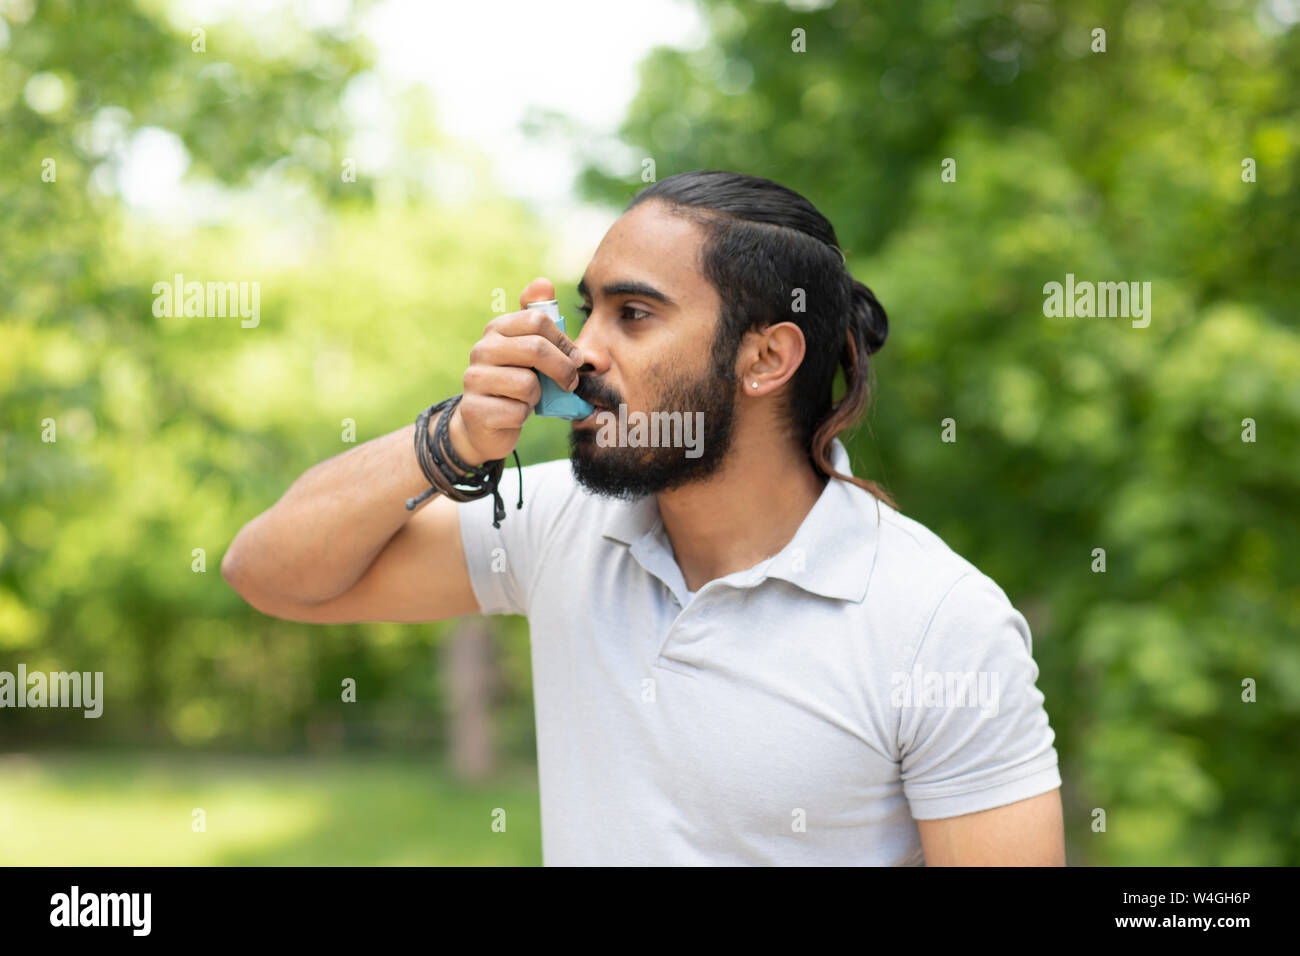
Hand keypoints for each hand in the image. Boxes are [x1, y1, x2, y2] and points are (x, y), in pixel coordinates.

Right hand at [446, 277, 584, 464]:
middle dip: (562, 369)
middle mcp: (481, 349)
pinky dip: (524, 417)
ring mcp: (474, 379)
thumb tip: (543, 283)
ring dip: (538, 397)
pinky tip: (514, 414)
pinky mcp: (474, 409)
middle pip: (535, 348)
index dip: (564, 341)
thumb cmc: (516, 382)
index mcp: (497, 329)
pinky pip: (517, 411)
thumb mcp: (530, 350)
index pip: (538, 320)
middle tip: (570, 383)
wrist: (484, 423)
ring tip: (530, 398)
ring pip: (527, 384)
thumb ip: (538, 318)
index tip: (575, 358)